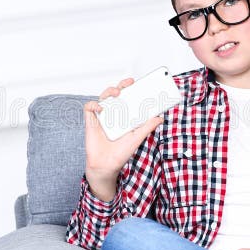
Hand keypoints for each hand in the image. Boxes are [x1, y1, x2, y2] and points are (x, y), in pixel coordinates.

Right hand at [84, 78, 163, 201]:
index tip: (140, 83)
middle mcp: (113, 114)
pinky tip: (101, 109)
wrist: (106, 166)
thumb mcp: (136, 138)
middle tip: (129, 83)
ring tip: (117, 93)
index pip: (128, 99)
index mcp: (124, 117)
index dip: (132, 89)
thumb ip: (147, 127)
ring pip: (103, 97)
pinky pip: (89, 107)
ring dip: (109, 91)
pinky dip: (94, 105)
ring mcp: (101, 116)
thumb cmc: (120, 154)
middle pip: (116, 94)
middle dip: (122, 85)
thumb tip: (160, 118)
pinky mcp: (91, 121)